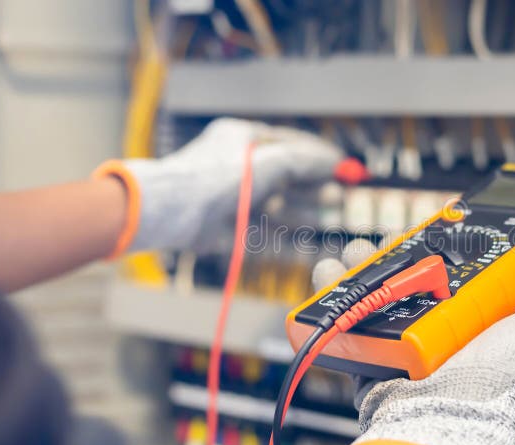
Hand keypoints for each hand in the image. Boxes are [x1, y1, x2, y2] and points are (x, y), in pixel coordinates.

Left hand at [105, 118, 341, 253]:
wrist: (172, 212)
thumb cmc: (214, 177)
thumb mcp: (269, 161)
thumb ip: (305, 161)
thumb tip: (334, 161)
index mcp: (242, 139)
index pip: (289, 143)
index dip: (318, 156)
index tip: (343, 167)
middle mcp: (239, 166)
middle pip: (286, 175)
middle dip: (315, 185)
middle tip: (340, 194)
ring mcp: (234, 196)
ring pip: (278, 201)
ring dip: (306, 207)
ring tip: (332, 212)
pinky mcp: (230, 224)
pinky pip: (266, 226)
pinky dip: (288, 229)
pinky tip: (310, 234)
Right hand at [311, 238, 514, 444]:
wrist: (441, 421)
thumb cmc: (497, 386)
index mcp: (484, 322)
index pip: (472, 269)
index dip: (462, 241)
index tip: (453, 218)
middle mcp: (445, 329)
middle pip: (420, 273)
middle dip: (405, 248)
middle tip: (399, 234)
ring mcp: (408, 341)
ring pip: (382, 288)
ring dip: (364, 263)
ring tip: (358, 250)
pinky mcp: (376, 351)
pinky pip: (351, 315)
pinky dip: (335, 291)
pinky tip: (331, 272)